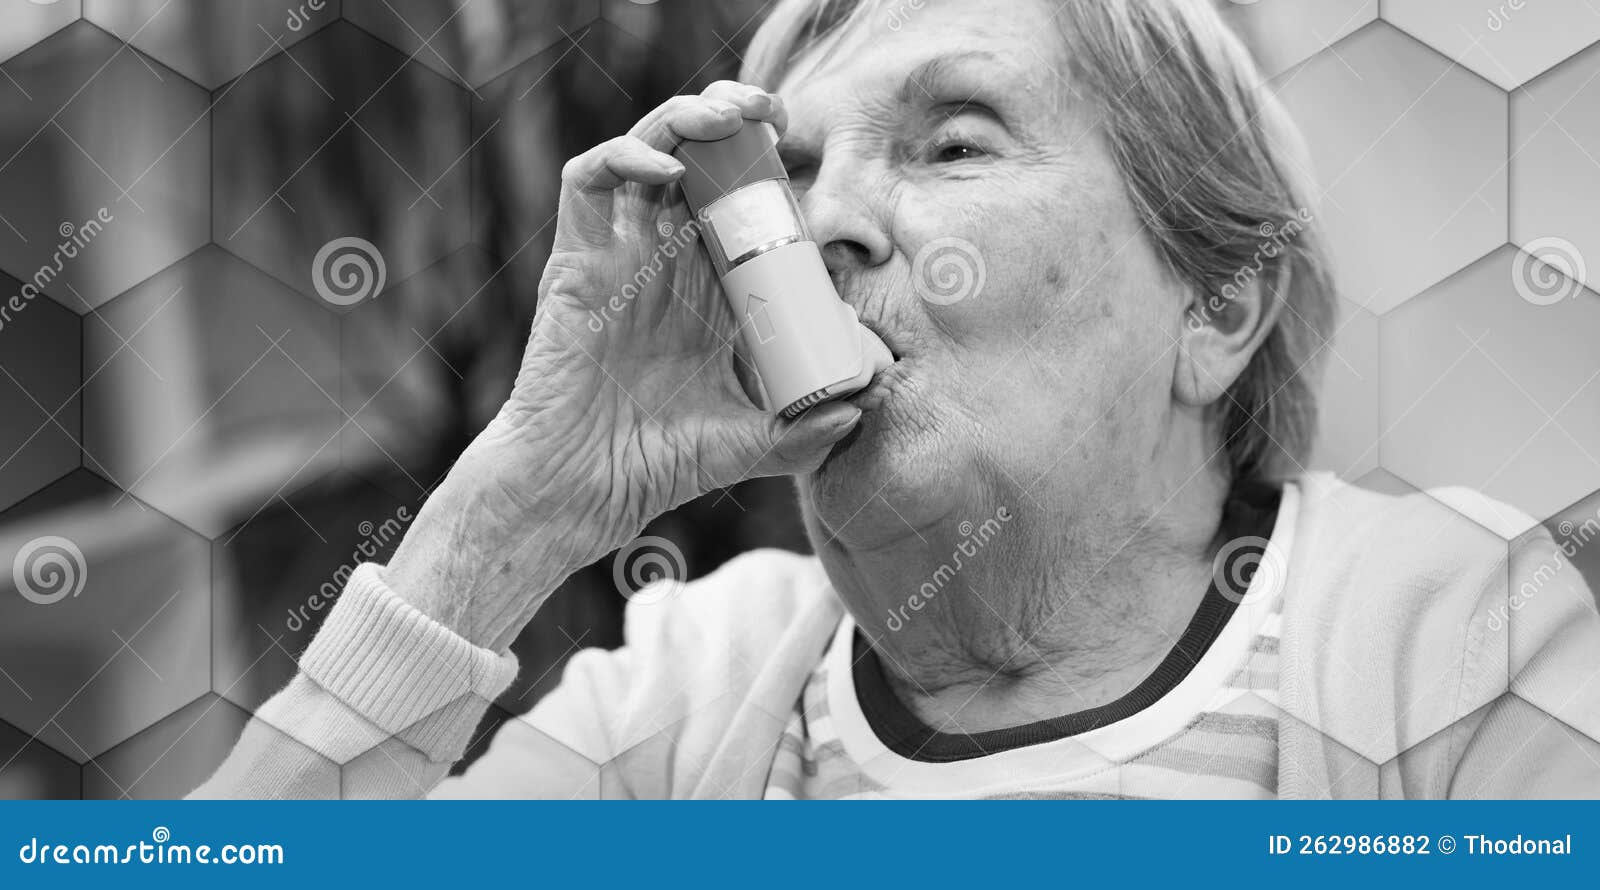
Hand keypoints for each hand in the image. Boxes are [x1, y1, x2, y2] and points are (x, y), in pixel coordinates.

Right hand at [385, 81, 861, 649]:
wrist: (581, 490)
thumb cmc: (654, 466)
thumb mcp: (749, 444)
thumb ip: (805, 430)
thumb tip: (867, 403)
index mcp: (704, 292)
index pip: (738, 205)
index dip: (767, 168)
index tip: (805, 149)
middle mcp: (661, 263)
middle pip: (695, 162)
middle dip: (731, 121)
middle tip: (772, 109)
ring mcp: (617, 256)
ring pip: (645, 153)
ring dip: (685, 119)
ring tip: (727, 113)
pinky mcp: (576, 261)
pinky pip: (589, 182)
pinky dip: (625, 158)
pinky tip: (669, 170)